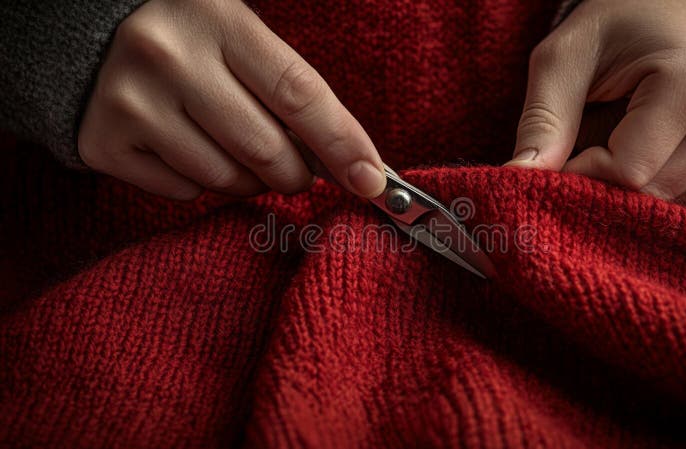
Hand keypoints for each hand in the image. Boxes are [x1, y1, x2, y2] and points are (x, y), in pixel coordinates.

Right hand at [78, 0, 385, 199]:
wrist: (87, 34)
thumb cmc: (189, 38)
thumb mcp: (239, 35)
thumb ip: (289, 89)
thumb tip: (353, 161)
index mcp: (217, 19)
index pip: (298, 93)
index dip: (343, 143)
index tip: (373, 181)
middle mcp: (169, 57)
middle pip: (266, 150)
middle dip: (297, 174)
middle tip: (297, 170)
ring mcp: (132, 102)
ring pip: (227, 180)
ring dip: (251, 182)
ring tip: (238, 151)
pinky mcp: (104, 143)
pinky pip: (184, 193)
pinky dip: (201, 183)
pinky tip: (189, 149)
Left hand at [506, 0, 685, 203]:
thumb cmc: (619, 27)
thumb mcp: (566, 57)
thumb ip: (542, 118)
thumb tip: (516, 178)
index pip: (629, 172)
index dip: (583, 175)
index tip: (563, 155)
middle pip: (653, 194)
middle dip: (606, 185)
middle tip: (586, 148)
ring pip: (674, 204)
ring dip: (633, 187)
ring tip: (623, 137)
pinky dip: (661, 183)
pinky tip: (654, 145)